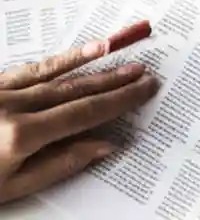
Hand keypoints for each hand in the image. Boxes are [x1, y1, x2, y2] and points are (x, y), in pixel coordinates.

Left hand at [0, 22, 159, 203]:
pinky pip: (29, 69)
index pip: (83, 114)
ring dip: (92, 67)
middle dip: (113, 83)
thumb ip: (60, 164)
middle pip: (74, 91)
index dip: (118, 102)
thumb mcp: (11, 189)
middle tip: (145, 73)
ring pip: (54, 76)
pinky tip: (80, 52)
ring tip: (121, 58)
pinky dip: (58, 61)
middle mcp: (11, 107)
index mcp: (20, 136)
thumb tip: (105, 146)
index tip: (145, 90)